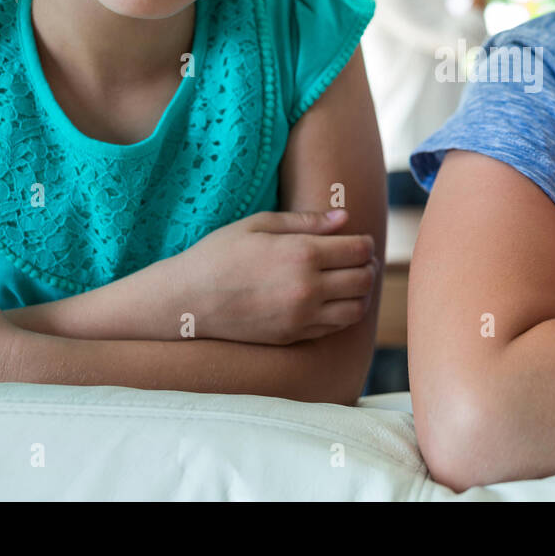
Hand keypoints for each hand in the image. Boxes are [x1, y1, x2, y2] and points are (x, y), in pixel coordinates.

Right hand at [152, 209, 377, 345]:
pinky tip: (332, 300)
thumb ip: (306, 221)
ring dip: (361, 293)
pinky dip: (344, 313)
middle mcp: (307, 288)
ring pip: (357, 308)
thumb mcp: (259, 224)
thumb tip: (345, 218)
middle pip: (364, 279)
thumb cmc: (219, 254)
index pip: (358, 250)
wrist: (187, 301)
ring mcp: (301, 317)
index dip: (365, 243)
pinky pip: (336, 328)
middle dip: (367, 266)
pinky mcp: (293, 336)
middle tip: (358, 259)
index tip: (358, 240)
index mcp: (301, 254)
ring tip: (349, 281)